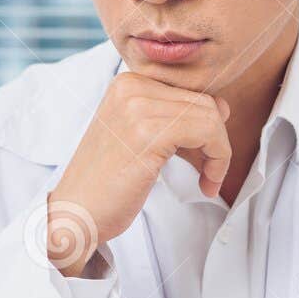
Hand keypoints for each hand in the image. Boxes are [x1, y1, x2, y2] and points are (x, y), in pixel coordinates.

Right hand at [45, 72, 230, 272]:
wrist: (76, 214)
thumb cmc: (107, 183)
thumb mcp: (141, 138)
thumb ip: (175, 118)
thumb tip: (222, 105)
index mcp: (127, 83)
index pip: (191, 91)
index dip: (206, 125)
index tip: (203, 157)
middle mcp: (131, 87)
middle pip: (204, 102)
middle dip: (216, 141)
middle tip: (210, 173)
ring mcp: (138, 107)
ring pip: (211, 117)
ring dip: (220, 154)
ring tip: (208, 181)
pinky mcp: (149, 133)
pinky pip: (208, 133)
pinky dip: (218, 162)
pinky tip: (206, 185)